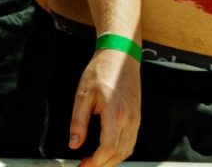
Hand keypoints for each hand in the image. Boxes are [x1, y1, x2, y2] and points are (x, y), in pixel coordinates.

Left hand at [68, 46, 141, 166]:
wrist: (121, 55)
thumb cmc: (101, 70)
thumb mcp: (83, 94)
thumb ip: (78, 121)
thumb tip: (74, 144)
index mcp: (115, 114)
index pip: (107, 149)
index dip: (95, 162)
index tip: (82, 166)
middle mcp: (129, 120)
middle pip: (119, 154)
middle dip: (102, 165)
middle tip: (86, 166)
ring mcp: (136, 119)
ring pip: (127, 151)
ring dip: (112, 161)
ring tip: (95, 162)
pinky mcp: (137, 117)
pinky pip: (131, 142)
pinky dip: (120, 152)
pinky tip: (108, 152)